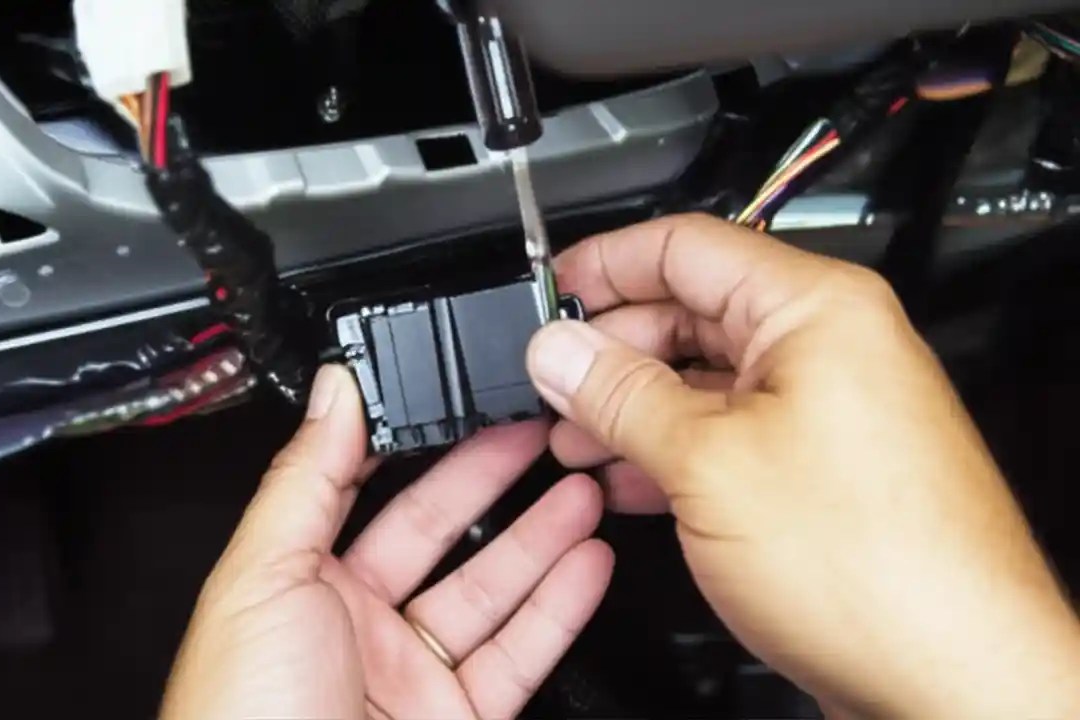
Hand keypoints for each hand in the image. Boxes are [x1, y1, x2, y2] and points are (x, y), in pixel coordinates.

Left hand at [160, 366, 612, 719]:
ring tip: (585, 488)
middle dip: (493, 480)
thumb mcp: (262, 577)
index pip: (364, 489)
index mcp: (295, 584)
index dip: (417, 443)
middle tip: (543, 431)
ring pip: (489, 592)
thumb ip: (306, 478)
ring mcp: (409, 679)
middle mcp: (352, 627)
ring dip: (540, 538)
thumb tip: (330, 390)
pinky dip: (557, 609)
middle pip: (438, 534)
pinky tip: (585, 567)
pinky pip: (517, 655)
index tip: (460, 400)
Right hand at [525, 214, 1079, 717]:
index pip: (686, 247)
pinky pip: (728, 438)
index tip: (552, 295)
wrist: (954, 679)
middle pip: (692, 314)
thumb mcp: (707, 463)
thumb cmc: (880, 570)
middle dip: (611, 350)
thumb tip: (561, 351)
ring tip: (574, 437)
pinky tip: (627, 479)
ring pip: (705, 382)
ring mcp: (827, 414)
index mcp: (816, 311)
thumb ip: (620, 396)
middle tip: (552, 382)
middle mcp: (830, 350)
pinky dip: (669, 451)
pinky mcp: (820, 474)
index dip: (605, 264)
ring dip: (631, 407)